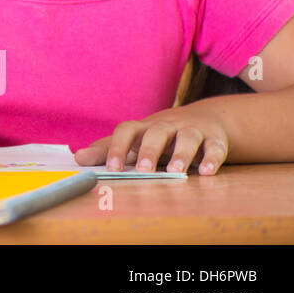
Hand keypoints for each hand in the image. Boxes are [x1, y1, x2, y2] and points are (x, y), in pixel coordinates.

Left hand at [74, 104, 229, 175]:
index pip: (126, 130)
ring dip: (181, 154)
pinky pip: (215, 147)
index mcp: (144, 127)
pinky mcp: (215, 139)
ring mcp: (192, 130)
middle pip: (157, 132)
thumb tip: (78, 159)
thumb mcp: (134, 141)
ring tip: (175, 172)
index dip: (117, 147)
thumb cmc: (159, 136)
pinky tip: (206, 172)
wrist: (202, 121)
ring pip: (187, 137)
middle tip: (143, 170)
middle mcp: (167, 125)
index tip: (111, 168)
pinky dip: (212, 158)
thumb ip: (107, 150)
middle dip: (149, 150)